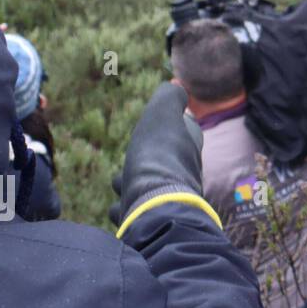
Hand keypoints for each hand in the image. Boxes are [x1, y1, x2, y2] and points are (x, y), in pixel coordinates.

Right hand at [112, 82, 204, 224]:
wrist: (156, 206)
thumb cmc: (158, 156)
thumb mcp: (163, 115)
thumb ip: (170, 98)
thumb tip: (177, 87)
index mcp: (188, 147)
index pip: (187, 131)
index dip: (176, 125)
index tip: (169, 122)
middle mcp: (183, 174)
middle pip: (162, 161)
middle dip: (143, 158)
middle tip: (134, 159)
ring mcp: (167, 199)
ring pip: (145, 187)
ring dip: (129, 184)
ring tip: (120, 183)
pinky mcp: (150, 220)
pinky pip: (133, 213)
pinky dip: (124, 210)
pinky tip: (119, 209)